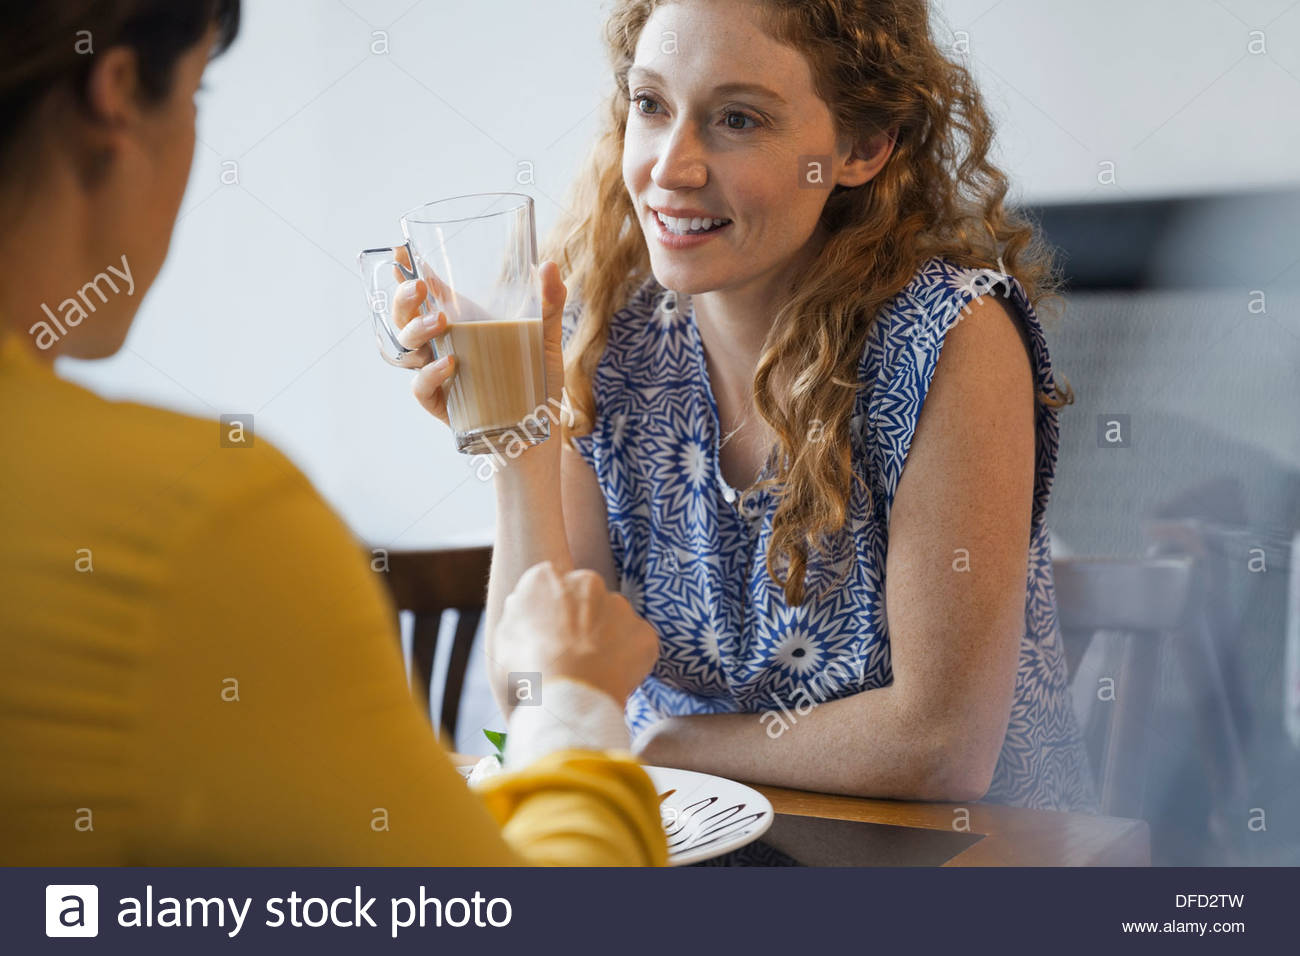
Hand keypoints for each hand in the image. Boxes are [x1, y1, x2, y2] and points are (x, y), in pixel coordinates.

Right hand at [389, 251, 568, 428]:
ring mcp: (437, 374)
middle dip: (404, 299)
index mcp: (459, 323)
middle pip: (403, 318)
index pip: (424, 294)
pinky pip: (420, 388)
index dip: (406, 270)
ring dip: (415, 331)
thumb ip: (550, 303)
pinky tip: (449, 364)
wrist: (540, 429)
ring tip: (440, 322)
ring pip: (405, 350)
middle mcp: (441, 346)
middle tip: (420, 288)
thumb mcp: (546, 337)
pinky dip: (430, 375)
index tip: (401, 249)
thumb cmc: (537, 380)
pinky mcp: (441, 404)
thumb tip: (550, 266)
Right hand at [494, 561, 657, 707]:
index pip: (549, 586)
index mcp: (546, 577)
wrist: (567, 696)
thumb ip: (516, 614)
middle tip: (571, 654)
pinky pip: (636, 645)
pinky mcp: (643, 632)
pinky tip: (611, 679)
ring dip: (606, 639)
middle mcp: (586, 581)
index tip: (548, 635)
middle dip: (581, 620)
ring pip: (614, 620)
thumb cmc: (527, 670)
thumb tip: (521, 605)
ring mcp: (619, 606)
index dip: (549, 613)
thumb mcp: (503, 638)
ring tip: (591, 671)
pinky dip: (628, 660)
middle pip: (585, 598)